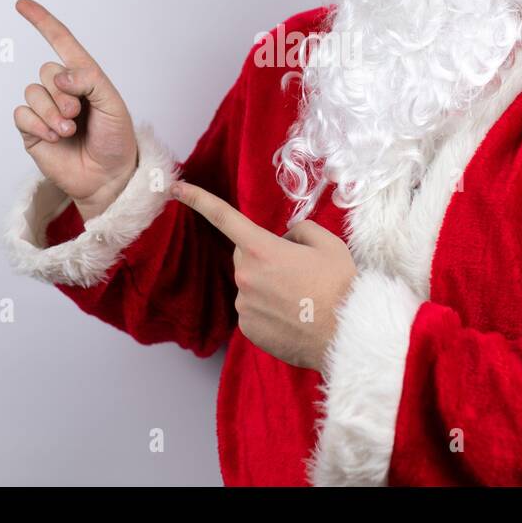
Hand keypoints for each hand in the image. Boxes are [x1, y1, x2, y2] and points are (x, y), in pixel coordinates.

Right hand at [12, 0, 137, 218]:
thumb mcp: (113, 104)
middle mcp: (62, 90)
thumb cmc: (116, 140)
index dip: (42, 22)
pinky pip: (22, 114)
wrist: (108, 177)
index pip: (61, 42)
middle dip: (62, 93)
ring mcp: (45, 110)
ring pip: (33, 92)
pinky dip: (38, 124)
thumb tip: (58, 75)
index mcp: (84, 78)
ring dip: (51, 112)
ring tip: (69, 130)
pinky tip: (54, 137)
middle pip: (47, 70)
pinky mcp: (32, 130)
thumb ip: (89, 80)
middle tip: (78, 115)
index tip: (22, 4)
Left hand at [170, 179, 356, 372]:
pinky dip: (269, 311)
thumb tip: (286, 239)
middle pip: (246, 255)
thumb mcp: (328, 243)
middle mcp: (246, 276)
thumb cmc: (340, 286)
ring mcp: (245, 305)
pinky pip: (253, 310)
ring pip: (251, 285)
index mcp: (263, 249)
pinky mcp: (248, 329)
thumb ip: (300, 230)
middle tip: (298, 271)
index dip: (198, 199)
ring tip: (301, 299)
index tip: (175, 187)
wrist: (347, 335)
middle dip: (264, 256)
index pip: (223, 217)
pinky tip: (292, 316)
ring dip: (268, 286)